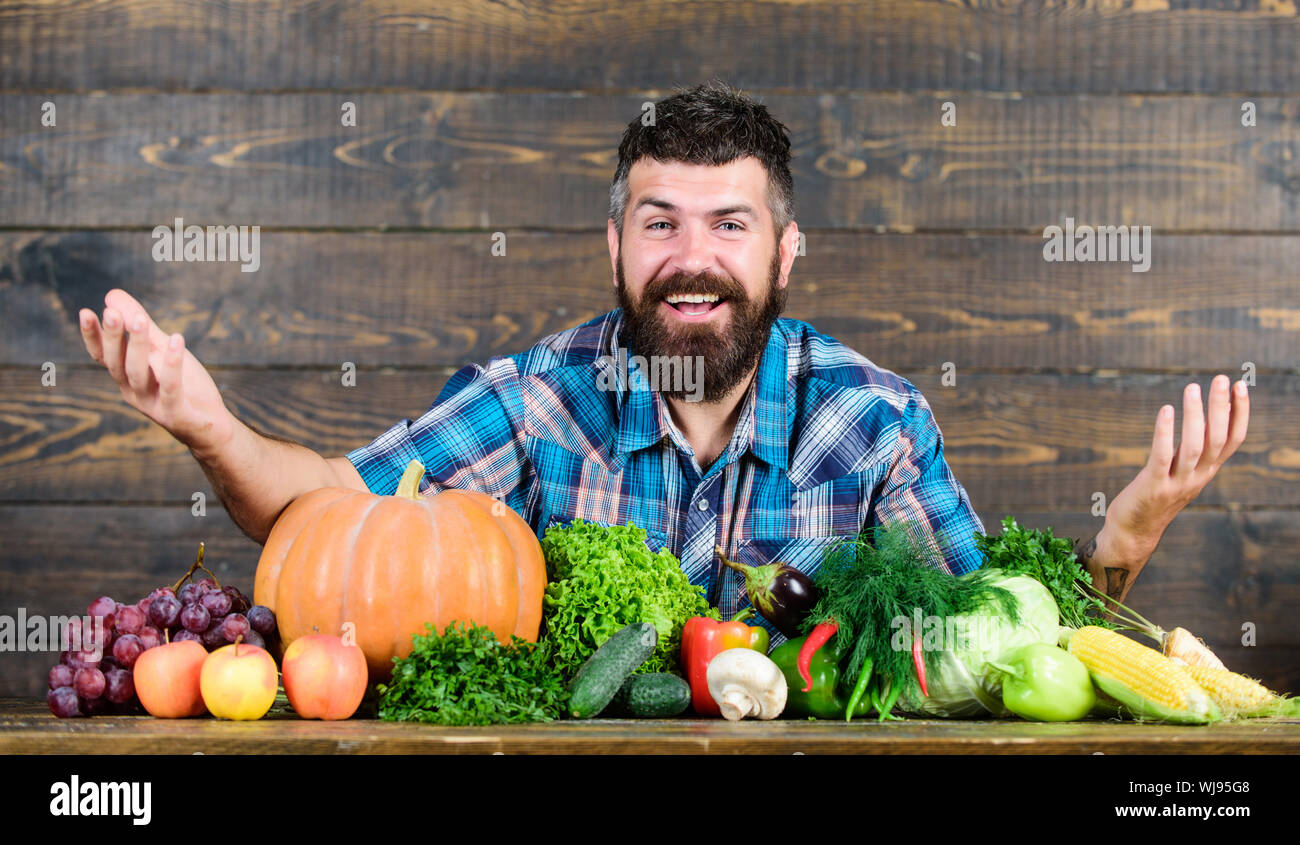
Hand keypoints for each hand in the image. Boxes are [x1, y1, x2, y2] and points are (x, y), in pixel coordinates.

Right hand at [78, 289, 234, 454]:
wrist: (210, 425)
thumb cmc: (184, 385)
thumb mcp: (161, 350)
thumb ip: (140, 326)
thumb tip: (111, 295)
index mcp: (126, 376)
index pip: (102, 356)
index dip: (92, 337)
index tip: (85, 312)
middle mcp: (133, 390)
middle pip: (116, 363)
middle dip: (112, 337)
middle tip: (111, 312)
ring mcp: (151, 403)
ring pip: (138, 373)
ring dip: (137, 346)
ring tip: (139, 319)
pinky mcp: (175, 413)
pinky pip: (171, 387)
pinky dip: (172, 364)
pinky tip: (176, 339)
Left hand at [1104, 374, 1249, 563]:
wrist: (1133, 531)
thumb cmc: (1156, 495)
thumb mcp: (1182, 472)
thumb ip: (1195, 449)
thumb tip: (1208, 415)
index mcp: (1207, 471)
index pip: (1233, 440)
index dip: (1240, 414)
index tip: (1241, 386)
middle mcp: (1198, 477)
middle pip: (1217, 439)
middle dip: (1221, 407)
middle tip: (1220, 379)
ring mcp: (1176, 483)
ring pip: (1194, 446)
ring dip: (1195, 415)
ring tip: (1193, 388)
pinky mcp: (1153, 486)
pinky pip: (1162, 456)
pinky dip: (1165, 433)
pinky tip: (1166, 410)